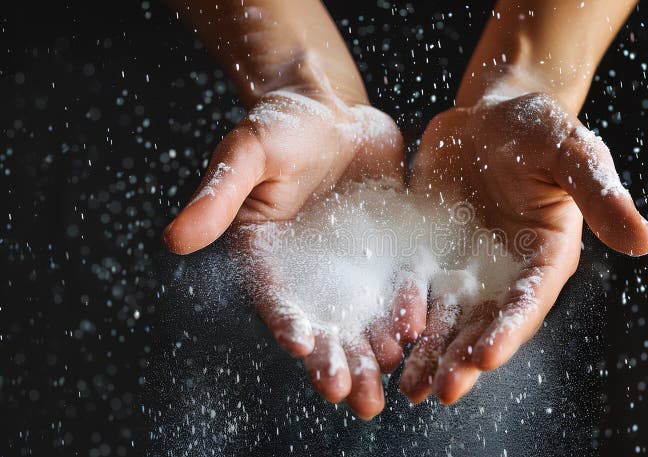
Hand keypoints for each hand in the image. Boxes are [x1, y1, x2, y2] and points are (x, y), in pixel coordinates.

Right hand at [162, 61, 425, 417]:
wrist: (332, 109)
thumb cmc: (280, 125)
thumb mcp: (245, 154)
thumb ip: (217, 197)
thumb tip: (173, 239)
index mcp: (268, 257)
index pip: (275, 300)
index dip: (286, 324)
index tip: (301, 347)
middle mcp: (309, 272)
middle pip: (323, 325)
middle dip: (337, 362)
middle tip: (354, 398)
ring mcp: (350, 267)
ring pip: (362, 319)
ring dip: (374, 353)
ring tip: (390, 381)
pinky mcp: (385, 253)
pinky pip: (397, 289)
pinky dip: (406, 312)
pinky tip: (418, 334)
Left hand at [399, 92, 647, 403]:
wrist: (488, 115)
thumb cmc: (538, 128)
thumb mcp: (571, 152)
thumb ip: (600, 195)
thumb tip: (645, 243)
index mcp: (544, 257)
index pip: (527, 302)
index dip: (507, 331)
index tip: (484, 357)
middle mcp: (506, 273)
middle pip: (485, 323)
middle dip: (464, 358)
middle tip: (441, 391)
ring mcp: (466, 267)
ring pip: (448, 319)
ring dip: (433, 355)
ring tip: (412, 389)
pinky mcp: (431, 255)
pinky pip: (415, 291)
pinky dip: (403, 319)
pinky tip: (384, 342)